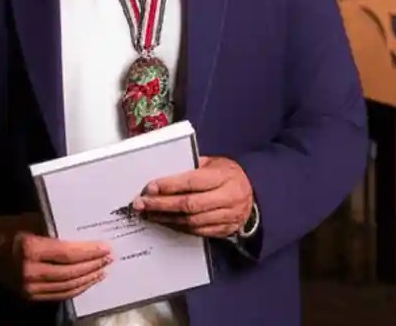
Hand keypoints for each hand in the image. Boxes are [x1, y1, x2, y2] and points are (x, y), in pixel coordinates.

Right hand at [0, 213, 110, 300]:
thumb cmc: (11, 229)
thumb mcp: (30, 219)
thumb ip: (55, 225)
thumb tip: (85, 226)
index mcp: (28, 249)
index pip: (67, 253)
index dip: (89, 252)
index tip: (106, 247)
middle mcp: (28, 271)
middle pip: (70, 272)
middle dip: (93, 265)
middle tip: (109, 257)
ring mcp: (28, 287)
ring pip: (67, 286)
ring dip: (88, 278)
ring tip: (103, 269)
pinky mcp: (30, 296)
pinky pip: (59, 295)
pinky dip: (77, 289)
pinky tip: (88, 281)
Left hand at [134, 156, 253, 238]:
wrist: (253, 195)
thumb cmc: (229, 176)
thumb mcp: (216, 164)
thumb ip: (193, 166)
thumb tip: (165, 170)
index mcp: (225, 176)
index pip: (192, 182)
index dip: (169, 185)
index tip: (150, 187)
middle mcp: (228, 197)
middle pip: (189, 204)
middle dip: (161, 204)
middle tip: (142, 203)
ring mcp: (228, 216)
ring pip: (191, 221)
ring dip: (166, 218)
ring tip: (149, 213)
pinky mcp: (224, 230)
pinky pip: (196, 232)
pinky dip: (178, 227)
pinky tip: (165, 221)